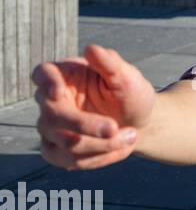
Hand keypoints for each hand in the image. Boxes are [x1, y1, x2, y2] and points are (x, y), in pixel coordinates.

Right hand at [31, 45, 154, 170]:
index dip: (45, 82)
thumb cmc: (131, 94)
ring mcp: (52, 127)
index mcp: (66, 75)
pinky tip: (121, 150)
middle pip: (53, 115)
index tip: (57, 91)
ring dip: (100, 145)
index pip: (43, 73)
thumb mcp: (128, 78)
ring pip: (62, 142)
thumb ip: (111, 63)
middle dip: (84, 125)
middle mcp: (53, 100)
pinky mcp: (57, 150)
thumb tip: (92, 49)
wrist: (140, 122)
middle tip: (114, 129)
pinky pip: (67, 160)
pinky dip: (98, 158)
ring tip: (131, 136)